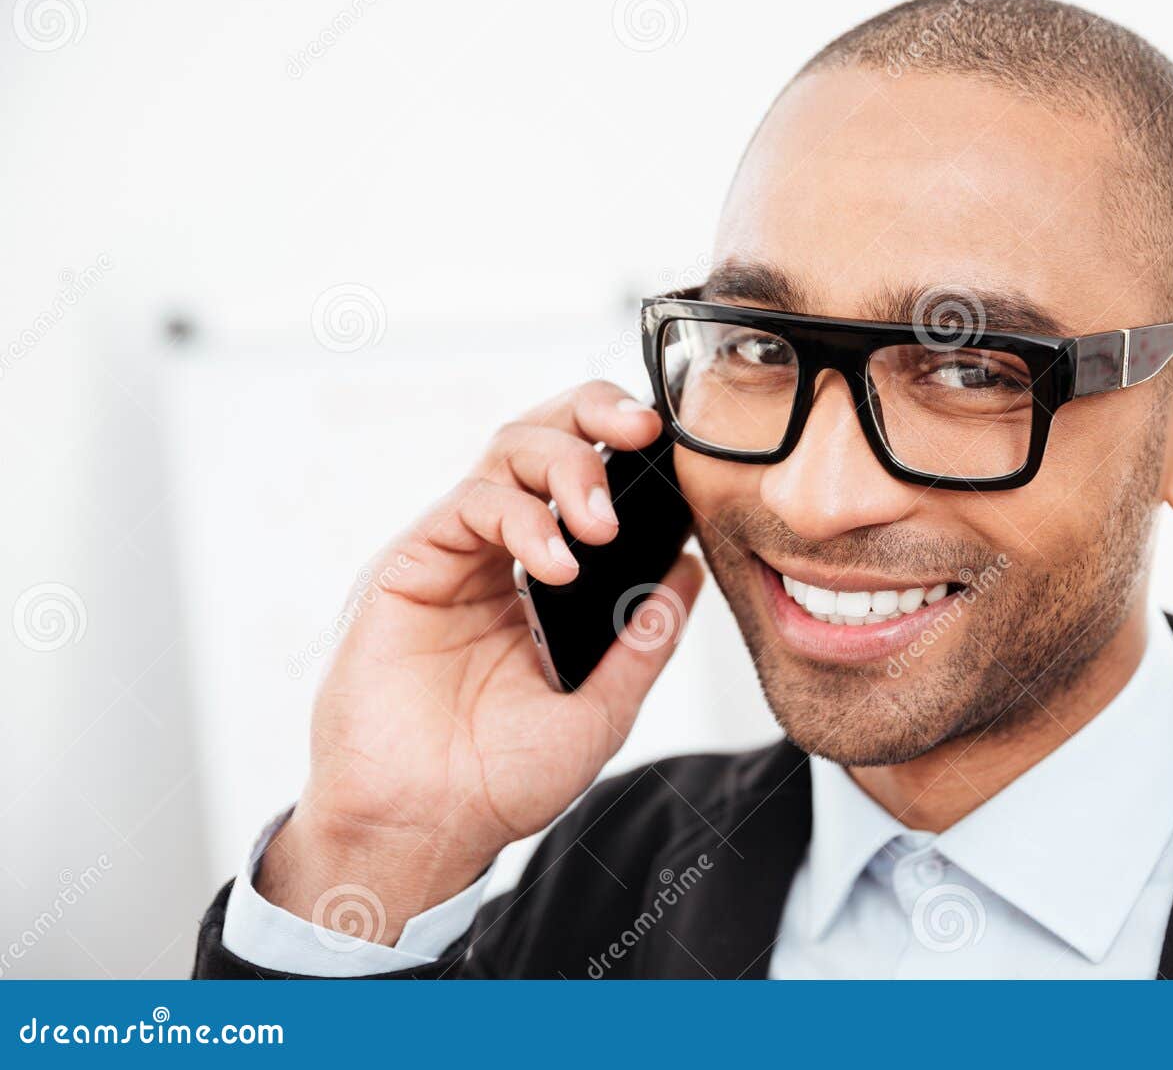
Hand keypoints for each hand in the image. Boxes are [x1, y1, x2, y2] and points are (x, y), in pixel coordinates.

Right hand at [256, 382, 702, 944]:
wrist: (424, 830)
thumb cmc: (498, 781)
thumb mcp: (601, 708)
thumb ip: (644, 639)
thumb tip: (690, 571)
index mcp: (542, 577)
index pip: (583, 477)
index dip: (624, 446)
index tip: (673, 445)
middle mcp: (498, 551)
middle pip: (543, 436)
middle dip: (596, 414)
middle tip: (645, 434)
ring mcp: (454, 553)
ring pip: (506, 452)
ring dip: (567, 468)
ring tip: (602, 527)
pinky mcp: (410, 565)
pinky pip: (468, 506)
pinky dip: (522, 521)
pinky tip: (557, 566)